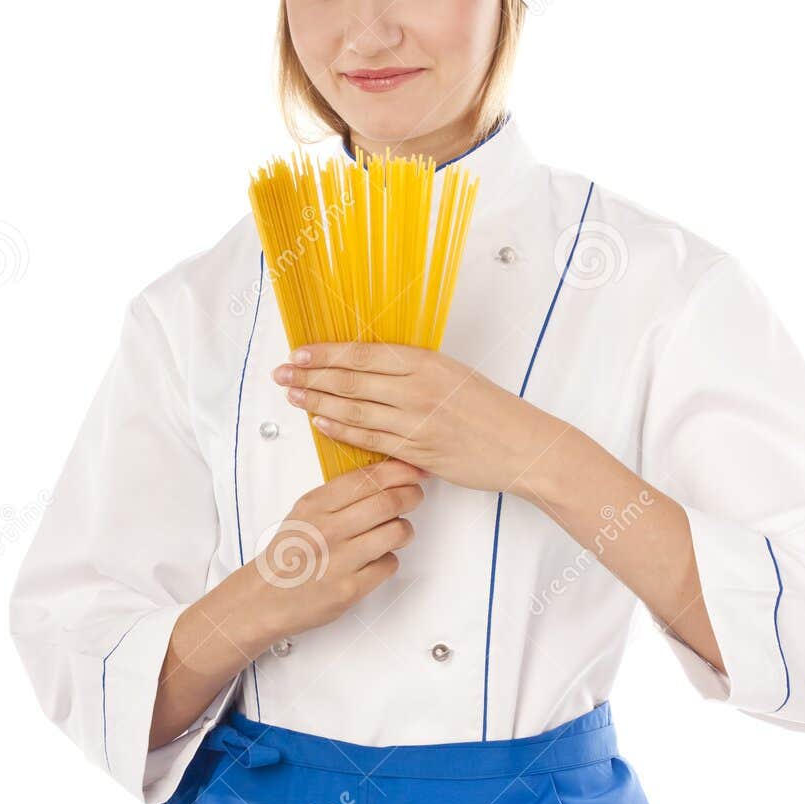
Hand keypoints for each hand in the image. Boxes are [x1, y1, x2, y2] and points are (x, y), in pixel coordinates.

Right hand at [256, 457, 428, 635]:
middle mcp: (327, 529)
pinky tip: (377, 559)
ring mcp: (339, 560)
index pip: (367, 477)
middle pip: (388, 502)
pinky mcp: (350, 588)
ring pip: (396, 532)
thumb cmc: (289, 553)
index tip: (412, 471)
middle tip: (415, 496)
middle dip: (411, 495)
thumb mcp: (305, 513)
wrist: (266, 597)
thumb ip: (339, 495)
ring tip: (398, 531)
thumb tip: (383, 475)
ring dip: (405, 529)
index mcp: (315, 505)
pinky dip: (390, 559)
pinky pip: (389, 564)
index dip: (398, 471)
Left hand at [272, 342, 555, 493]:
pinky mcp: (417, 450)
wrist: (522, 445)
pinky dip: (341, 430)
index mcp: (426, 362)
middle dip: (311, 376)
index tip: (299, 353)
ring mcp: (416, 421)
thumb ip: (413, 371)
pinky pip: (370, 438)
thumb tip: (370, 368)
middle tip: (282, 374)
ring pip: (354, 409)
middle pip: (351, 379)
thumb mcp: (453, 375)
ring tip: (293, 396)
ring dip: (318, 401)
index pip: (363, 354)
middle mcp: (417, 388)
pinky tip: (320, 421)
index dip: (326, 354)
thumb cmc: (491, 410)